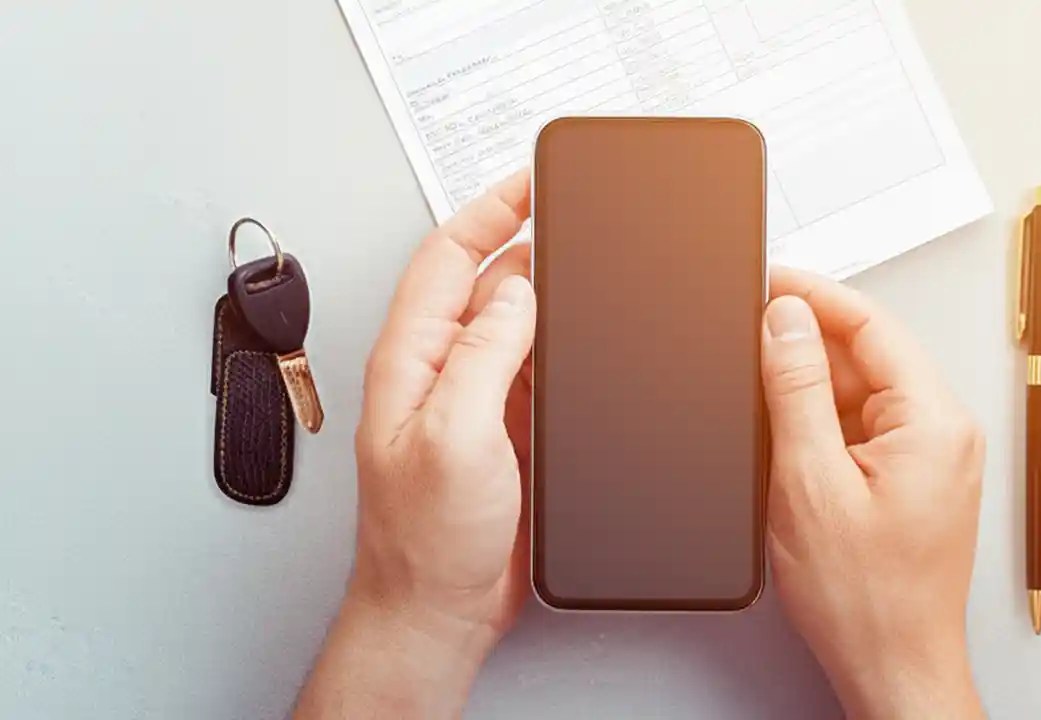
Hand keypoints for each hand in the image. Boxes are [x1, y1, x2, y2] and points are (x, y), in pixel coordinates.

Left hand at [294, 170, 534, 718]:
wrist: (438, 609)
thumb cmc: (424, 541)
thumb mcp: (452, 435)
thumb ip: (483, 356)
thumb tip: (515, 294)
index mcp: (410, 360)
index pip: (445, 259)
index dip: (487, 212)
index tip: (528, 184)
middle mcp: (437, 372)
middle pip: (482, 283)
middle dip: (522, 242)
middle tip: (568, 216)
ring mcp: (470, 401)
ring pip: (512, 325)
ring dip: (545, 296)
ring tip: (583, 273)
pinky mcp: (500, 431)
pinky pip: (532, 371)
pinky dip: (558, 347)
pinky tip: (579, 345)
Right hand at [762, 267, 985, 718]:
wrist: (891, 666)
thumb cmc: (866, 600)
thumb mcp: (809, 481)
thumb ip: (794, 390)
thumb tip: (786, 322)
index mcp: (933, 424)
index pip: (872, 327)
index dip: (815, 296)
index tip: (771, 281)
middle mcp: (943, 433)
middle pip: (866, 358)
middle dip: (805, 350)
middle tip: (750, 350)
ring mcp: (931, 457)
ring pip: (860, 393)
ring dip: (809, 395)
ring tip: (769, 426)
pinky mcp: (913, 479)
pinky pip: (863, 428)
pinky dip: (821, 428)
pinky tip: (790, 449)